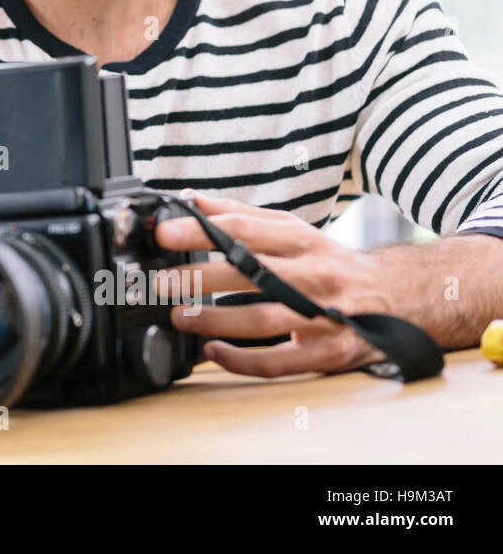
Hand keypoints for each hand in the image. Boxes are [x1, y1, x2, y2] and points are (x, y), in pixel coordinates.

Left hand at [153, 191, 390, 377]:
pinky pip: (280, 362)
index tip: (164, 233)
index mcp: (302, 241)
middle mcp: (313, 275)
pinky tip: (213, 352)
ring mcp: (323, 315)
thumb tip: (192, 202)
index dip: (201, 231)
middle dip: (199, 277)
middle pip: (249, 274)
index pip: (244, 230)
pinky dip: (242, 360)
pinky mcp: (329, 352)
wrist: (401, 295)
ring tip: (178, 316)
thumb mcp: (294, 232)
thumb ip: (244, 217)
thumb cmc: (332, 264)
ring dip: (214, 320)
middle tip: (161, 281)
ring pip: (262, 318)